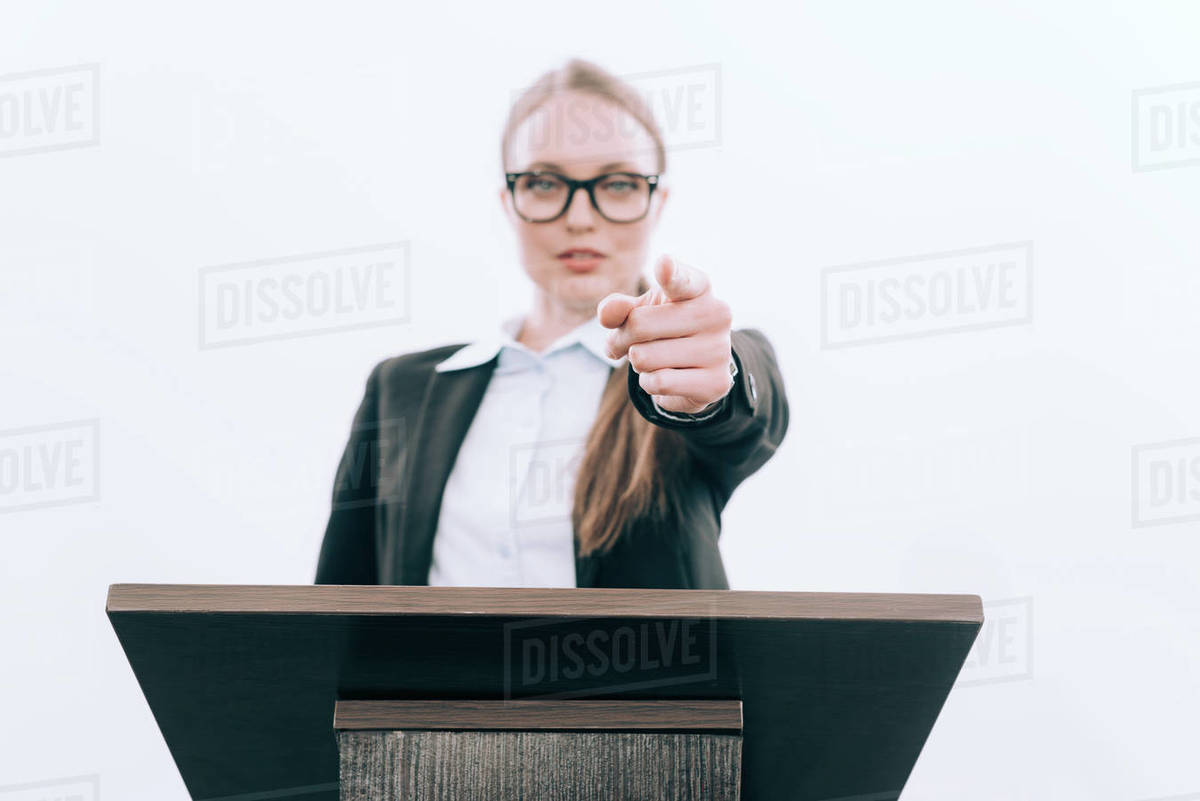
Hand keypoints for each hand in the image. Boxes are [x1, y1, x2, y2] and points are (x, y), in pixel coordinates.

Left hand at [598, 255, 733, 414]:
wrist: (695, 368)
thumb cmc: (663, 328)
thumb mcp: (639, 311)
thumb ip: (618, 308)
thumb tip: (606, 314)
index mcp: (698, 288)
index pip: (681, 279)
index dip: (669, 273)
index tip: (663, 264)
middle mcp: (716, 313)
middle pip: (639, 325)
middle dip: (622, 339)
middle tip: (630, 344)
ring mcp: (719, 349)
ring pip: (644, 358)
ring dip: (637, 364)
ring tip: (652, 359)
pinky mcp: (716, 382)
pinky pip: (659, 383)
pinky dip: (649, 383)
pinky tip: (662, 377)